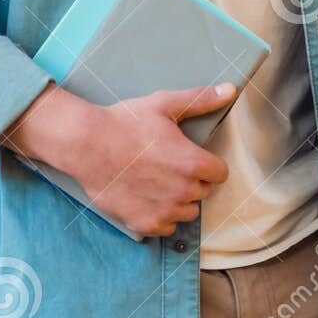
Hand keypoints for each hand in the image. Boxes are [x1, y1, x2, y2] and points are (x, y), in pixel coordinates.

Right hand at [5, 83, 233, 236]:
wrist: (86, 144)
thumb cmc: (126, 122)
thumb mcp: (165, 105)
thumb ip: (201, 100)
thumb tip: (231, 89)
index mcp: (193, 163)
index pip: (220, 173)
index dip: (209, 164)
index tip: (193, 157)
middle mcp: (183, 191)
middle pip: (204, 192)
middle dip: (194, 181)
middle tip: (171, 166)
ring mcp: (163, 210)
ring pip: (187, 212)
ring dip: (179, 201)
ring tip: (160, 183)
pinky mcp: (143, 223)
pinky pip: (167, 228)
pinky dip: (162, 217)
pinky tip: (149, 199)